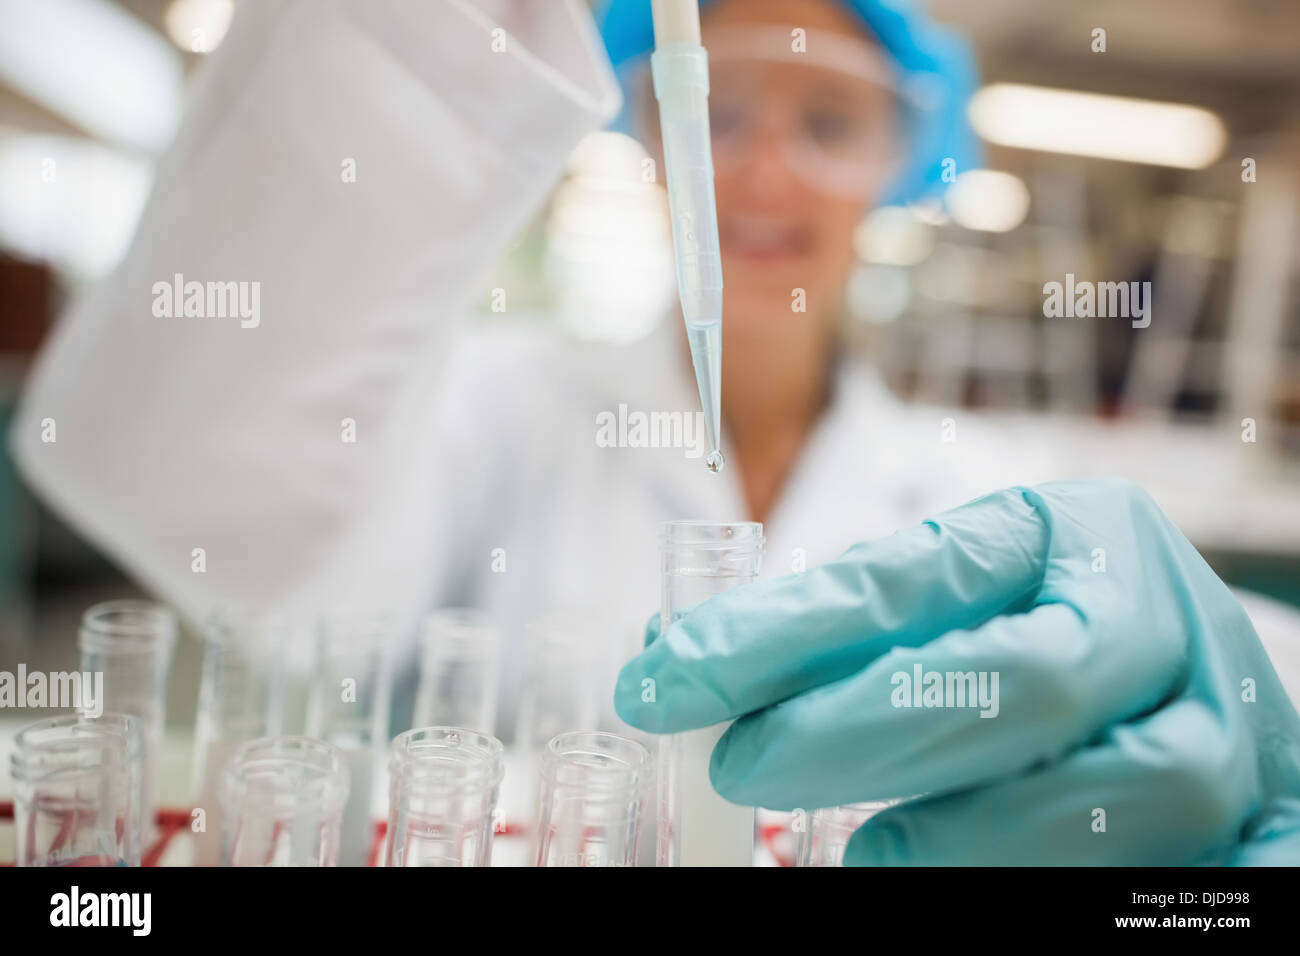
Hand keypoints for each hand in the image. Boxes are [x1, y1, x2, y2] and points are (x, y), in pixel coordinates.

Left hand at [615, 479, 1299, 864]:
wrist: (1190, 668)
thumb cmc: (1037, 629)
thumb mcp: (948, 604)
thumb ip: (839, 634)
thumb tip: (673, 662)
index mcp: (1070, 531)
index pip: (911, 576)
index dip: (779, 635)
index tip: (666, 682)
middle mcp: (1158, 613)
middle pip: (1028, 675)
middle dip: (864, 730)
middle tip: (743, 768)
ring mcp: (1227, 718)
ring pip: (1137, 782)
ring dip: (979, 833)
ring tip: (870, 858)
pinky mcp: (1270, 812)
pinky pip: (1208, 864)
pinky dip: (1096, 884)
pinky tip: (976, 894)